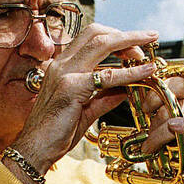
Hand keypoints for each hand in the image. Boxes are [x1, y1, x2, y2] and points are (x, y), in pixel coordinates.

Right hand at [9, 23, 159, 172]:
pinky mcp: (71, 88)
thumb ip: (104, 98)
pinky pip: (106, 75)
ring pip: (102, 44)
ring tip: (149, 51)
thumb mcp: (85, 112)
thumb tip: (124, 90)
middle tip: (147, 41)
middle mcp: (62, 64)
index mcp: (63, 67)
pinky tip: (144, 73)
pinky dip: (129, 72)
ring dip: (130, 44)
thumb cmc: (55, 134)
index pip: (91, 38)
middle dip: (126, 34)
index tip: (136, 43)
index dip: (116, 37)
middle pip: (97, 32)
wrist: (34, 150)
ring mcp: (65, 74)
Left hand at [138, 76, 183, 183]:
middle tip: (146, 135)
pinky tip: (174, 127)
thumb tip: (136, 108)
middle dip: (155, 118)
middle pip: (175, 99)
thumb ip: (160, 116)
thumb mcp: (172, 130)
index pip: (176, 81)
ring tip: (150, 146)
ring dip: (160, 132)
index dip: (156, 90)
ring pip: (180, 114)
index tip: (144, 107)